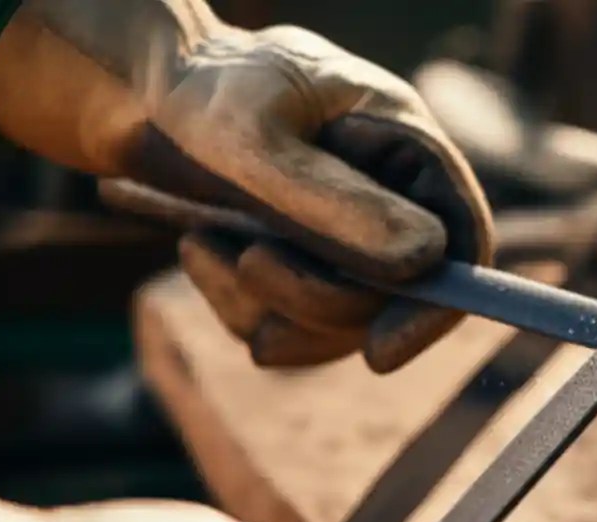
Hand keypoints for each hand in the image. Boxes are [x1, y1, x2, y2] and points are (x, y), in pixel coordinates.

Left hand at [0, 0, 492, 370]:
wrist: (134, 91)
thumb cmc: (197, 92)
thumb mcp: (256, 141)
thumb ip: (338, 201)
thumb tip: (427, 258)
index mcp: (404, 142)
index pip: (461, 236)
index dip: (437, 304)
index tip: (380, 355)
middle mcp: (390, 194)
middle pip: (397, 295)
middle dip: (318, 299)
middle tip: (249, 265)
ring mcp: (348, 235)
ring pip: (340, 322)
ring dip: (267, 304)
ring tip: (201, 245)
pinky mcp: (306, 264)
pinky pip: (291, 324)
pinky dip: (240, 306)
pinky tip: (199, 252)